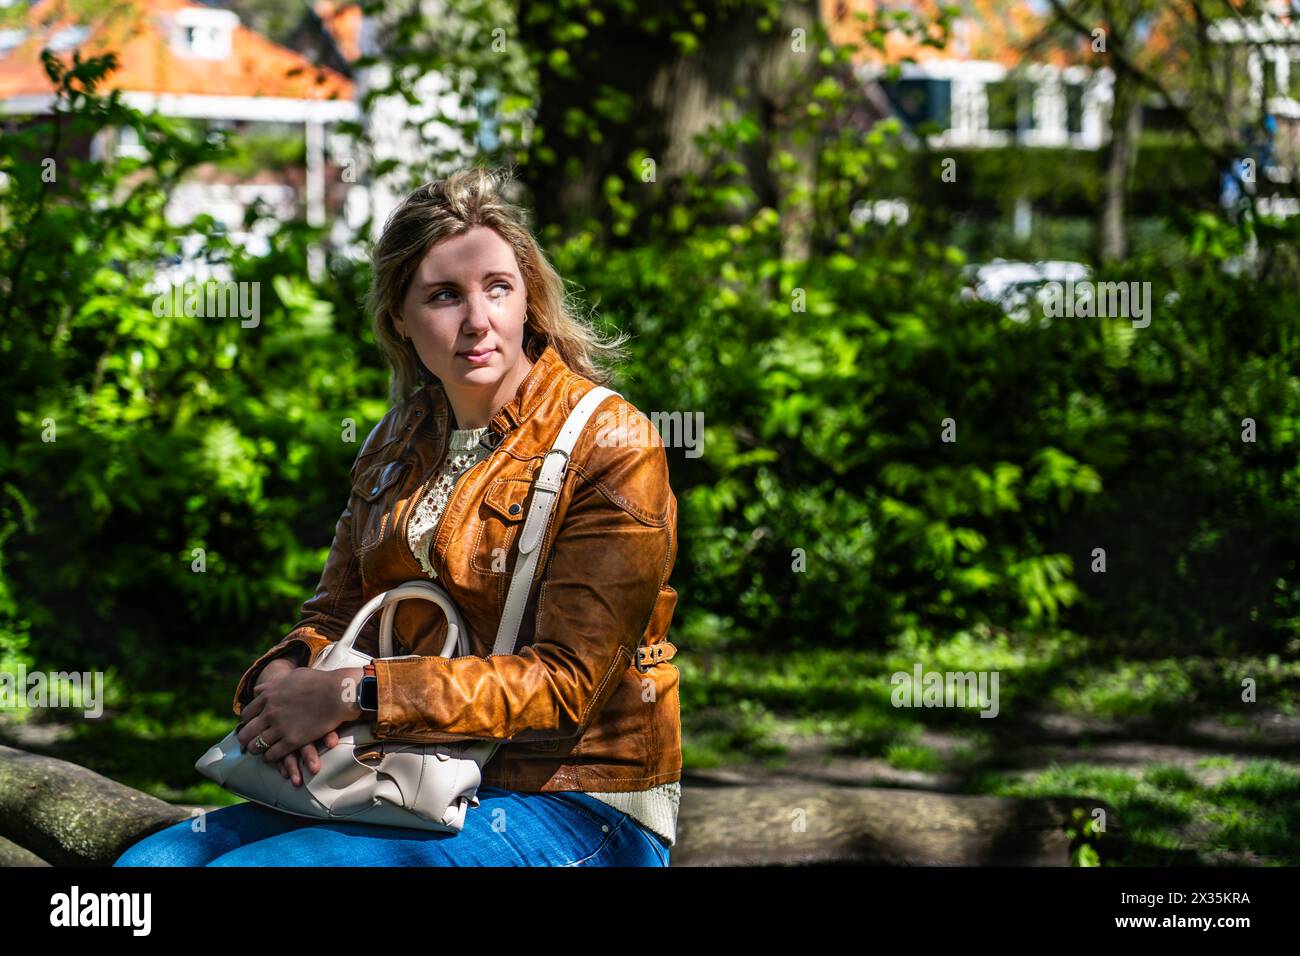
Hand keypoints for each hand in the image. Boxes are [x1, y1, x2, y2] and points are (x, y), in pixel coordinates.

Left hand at [239, 665, 357, 784]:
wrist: (337, 692)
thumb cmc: (318, 682)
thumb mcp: (290, 677)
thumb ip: (271, 685)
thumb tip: (257, 690)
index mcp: (268, 696)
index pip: (246, 715)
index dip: (247, 723)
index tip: (251, 726)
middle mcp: (270, 712)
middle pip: (246, 733)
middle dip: (246, 740)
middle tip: (249, 743)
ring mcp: (280, 727)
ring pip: (256, 746)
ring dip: (257, 750)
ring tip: (260, 752)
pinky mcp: (292, 740)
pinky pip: (272, 754)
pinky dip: (270, 757)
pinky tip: (273, 756)